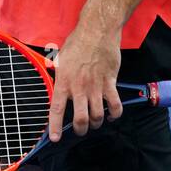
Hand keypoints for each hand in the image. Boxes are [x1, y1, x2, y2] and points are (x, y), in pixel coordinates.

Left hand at [47, 20, 123, 140]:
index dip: (55, 127)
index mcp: (63, 81)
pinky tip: (112, 114)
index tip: (55, 139)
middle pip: (80, 119)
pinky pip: (115, 105)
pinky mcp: (110, 82)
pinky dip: (114, 114)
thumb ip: (59, 75)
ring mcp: (96, 86)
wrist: (97, 31)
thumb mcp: (61, 59)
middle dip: (81, 130)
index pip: (56, 110)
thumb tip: (56, 84)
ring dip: (97, 123)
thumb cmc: (78, 42)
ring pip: (97, 116)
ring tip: (95, 122)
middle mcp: (79, 87)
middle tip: (80, 130)